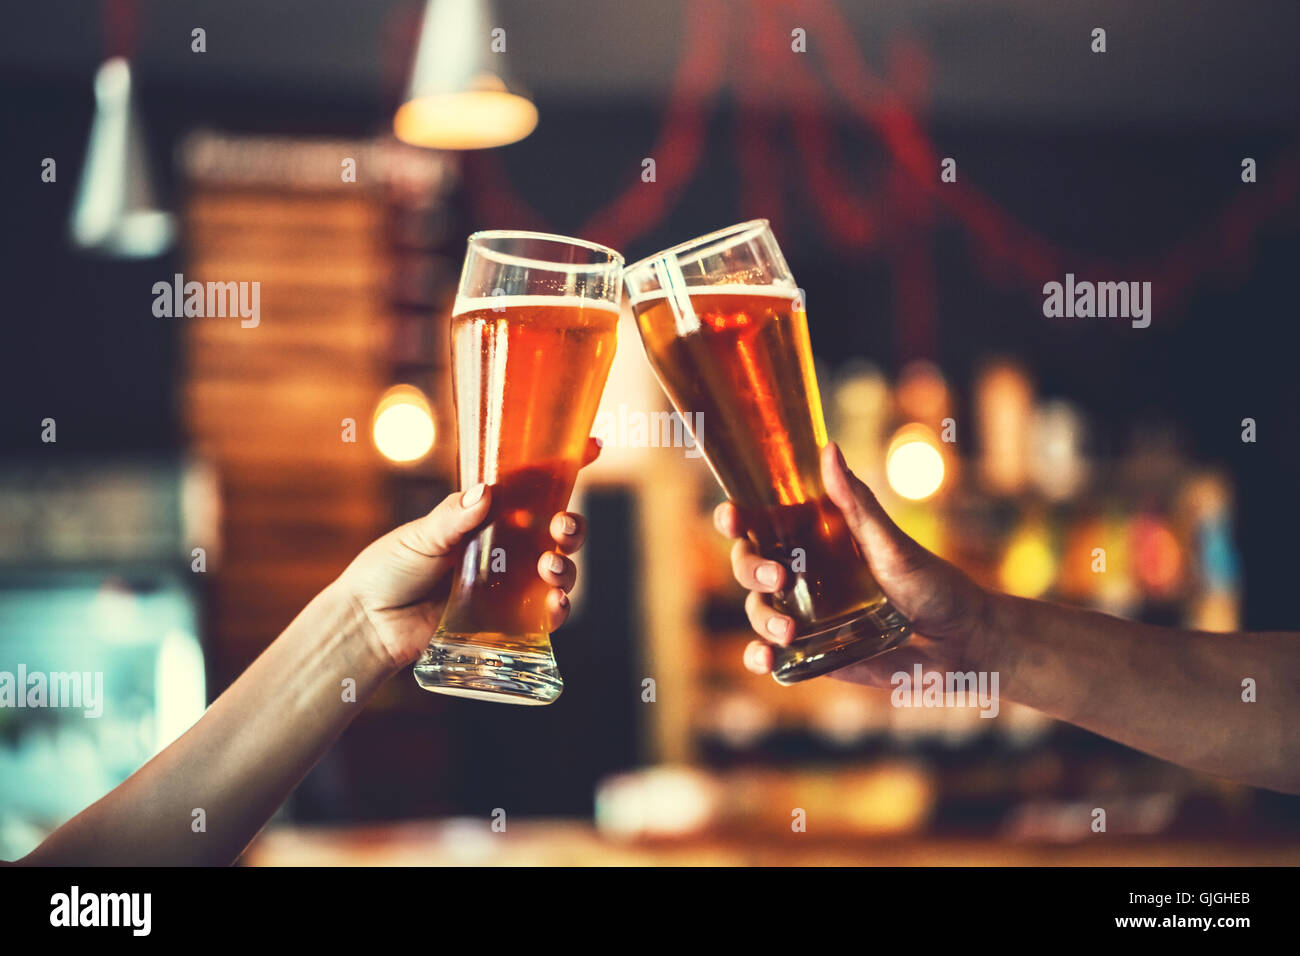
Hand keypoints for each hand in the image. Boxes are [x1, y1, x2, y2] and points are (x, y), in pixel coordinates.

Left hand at [339, 451, 596, 669]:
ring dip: (566, 566)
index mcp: (487, 518)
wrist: (369, 623)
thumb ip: (454, 517)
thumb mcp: (420, 535)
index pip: (533, 488)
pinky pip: (544, 615)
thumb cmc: (388, 571)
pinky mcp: (506, 621)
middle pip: (556, 532)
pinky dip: (558, 608)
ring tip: (549, 567)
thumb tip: (486, 491)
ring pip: (558, 571)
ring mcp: (508, 585)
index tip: (593, 446)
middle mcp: (504, 549)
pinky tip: (555, 603)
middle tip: (561, 527)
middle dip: (572, 526)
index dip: (567, 467)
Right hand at [714, 441, 991, 687]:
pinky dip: (761, 657)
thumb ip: (857, 505)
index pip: (762, 524)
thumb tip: (829, 449)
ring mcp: (808, 617)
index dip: (737, 519)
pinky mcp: (816, 655)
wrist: (965, 644)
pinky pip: (775, 657)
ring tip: (789, 631)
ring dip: (761, 618)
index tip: (733, 518)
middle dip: (750, 569)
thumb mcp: (893, 544)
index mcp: (816, 541)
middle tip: (779, 578)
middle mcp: (804, 577)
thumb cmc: (935, 584)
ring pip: (758, 611)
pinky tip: (767, 659)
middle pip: (749, 567)